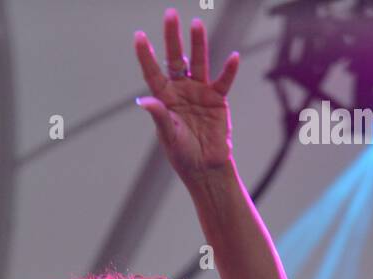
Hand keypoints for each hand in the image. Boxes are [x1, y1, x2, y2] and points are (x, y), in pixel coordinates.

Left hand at [134, 7, 239, 183]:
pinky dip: (229, 71)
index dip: (146, 55)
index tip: (138, 36)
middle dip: (172, 38)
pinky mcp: (218, 99)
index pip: (153, 73)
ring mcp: (200, 92)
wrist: (206, 169)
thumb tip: (144, 101)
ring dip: (198, 44)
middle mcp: (181, 90)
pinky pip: (223, 81)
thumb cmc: (183, 155)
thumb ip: (160, 116)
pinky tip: (233, 58)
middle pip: (175, 59)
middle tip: (170, 14)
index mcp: (165, 99)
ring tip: (196, 24)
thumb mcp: (170, 136)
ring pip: (198, 63)